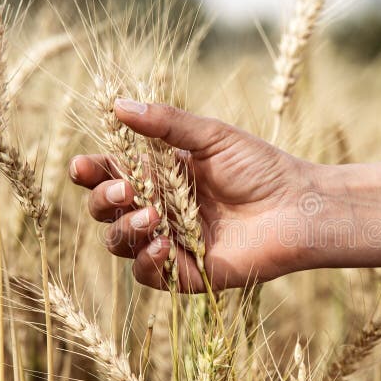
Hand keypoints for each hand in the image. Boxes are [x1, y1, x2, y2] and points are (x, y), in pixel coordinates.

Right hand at [70, 100, 314, 291]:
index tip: (82, 166)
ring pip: (120, 244)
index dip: (91, 173)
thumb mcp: (212, 137)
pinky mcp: (187, 272)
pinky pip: (149, 275)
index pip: (111, 174)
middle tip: (126, 190)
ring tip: (152, 215)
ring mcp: (171, 242)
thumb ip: (165, 124)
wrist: (298, 207)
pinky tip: (164, 243)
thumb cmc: (260, 168)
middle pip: (106, 211)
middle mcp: (160, 209)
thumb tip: (118, 105)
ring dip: (125, 229)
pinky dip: (148, 261)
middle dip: (104, 200)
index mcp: (161, 175)